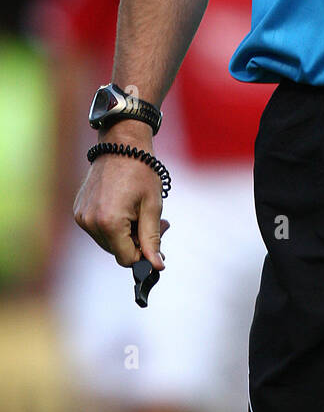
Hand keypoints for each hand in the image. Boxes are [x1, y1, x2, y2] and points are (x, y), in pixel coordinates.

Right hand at [74, 120, 167, 270]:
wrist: (121, 144)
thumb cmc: (141, 172)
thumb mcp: (152, 206)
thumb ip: (152, 239)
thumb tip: (157, 267)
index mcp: (109, 223)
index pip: (126, 259)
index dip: (144, 254)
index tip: (157, 240)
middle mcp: (90, 223)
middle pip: (117, 251)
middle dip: (137, 242)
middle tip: (156, 222)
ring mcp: (81, 216)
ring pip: (108, 241)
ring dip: (126, 233)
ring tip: (140, 211)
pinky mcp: (79, 210)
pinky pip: (98, 228)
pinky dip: (113, 224)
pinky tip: (125, 206)